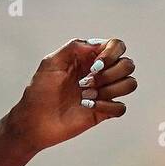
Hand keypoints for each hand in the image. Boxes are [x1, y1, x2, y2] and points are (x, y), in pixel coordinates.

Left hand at [5, 38, 136, 153]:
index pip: (116, 46)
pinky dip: (107, 106)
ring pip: (130, 84)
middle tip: (85, 83)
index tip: (94, 65)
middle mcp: (99, 73)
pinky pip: (121, 107)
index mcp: (88, 58)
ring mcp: (103, 92)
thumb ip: (73, 47)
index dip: (111, 54)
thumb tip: (97, 44)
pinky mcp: (103, 111)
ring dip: (109, 90)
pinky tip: (88, 107)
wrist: (34, 121)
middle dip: (109, 74)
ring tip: (85, 96)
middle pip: (127, 64)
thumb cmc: (39, 92)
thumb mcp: (51, 63)